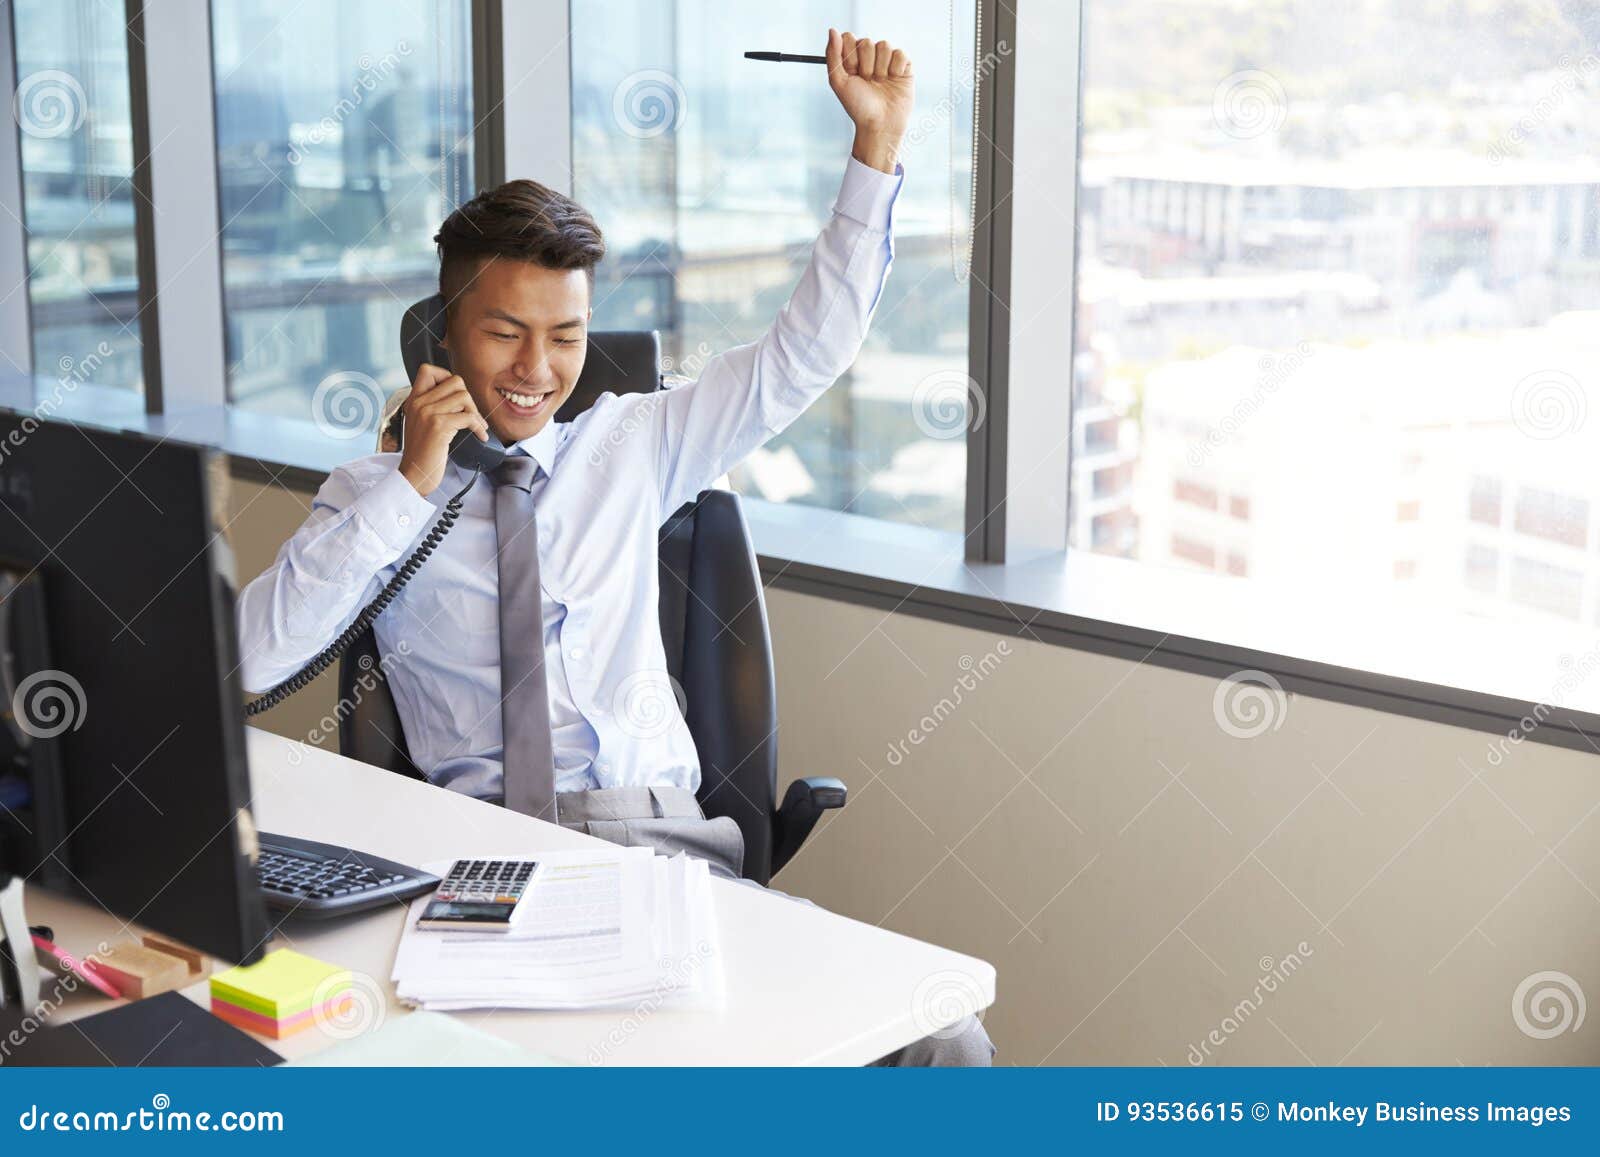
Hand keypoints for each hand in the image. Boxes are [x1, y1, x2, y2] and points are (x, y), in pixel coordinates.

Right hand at [397, 363, 488, 495]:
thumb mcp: (421, 423)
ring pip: (464, 396)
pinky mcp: (438, 426)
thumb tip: (459, 395)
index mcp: (414, 400)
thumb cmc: (423, 452)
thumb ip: (432, 406)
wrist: (415, 474)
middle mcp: (418, 403)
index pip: (428, 370)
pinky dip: (479, 427)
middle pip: (455, 381)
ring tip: (477, 427)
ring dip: (475, 412)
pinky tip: (480, 436)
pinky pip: (468, 417)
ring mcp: (427, 413)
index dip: (447, 376)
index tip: (456, 396)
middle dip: (469, 399)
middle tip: (471, 416)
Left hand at [826, 28, 913, 173]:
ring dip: (880, 68)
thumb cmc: (858, 106)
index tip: (852, 73)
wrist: (880, 124)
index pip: (849, 38)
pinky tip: (894, 79)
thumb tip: (832, 30)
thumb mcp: (838, 82)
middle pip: (866, 42)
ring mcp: (887, 60)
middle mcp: (870, 57)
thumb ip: (832, 55)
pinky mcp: (904, 66)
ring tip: (881, 83)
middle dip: (865, 65)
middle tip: (868, 82)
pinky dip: (895, 68)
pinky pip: (900, 53)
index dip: (850, 56)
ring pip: (884, 45)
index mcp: (853, 58)